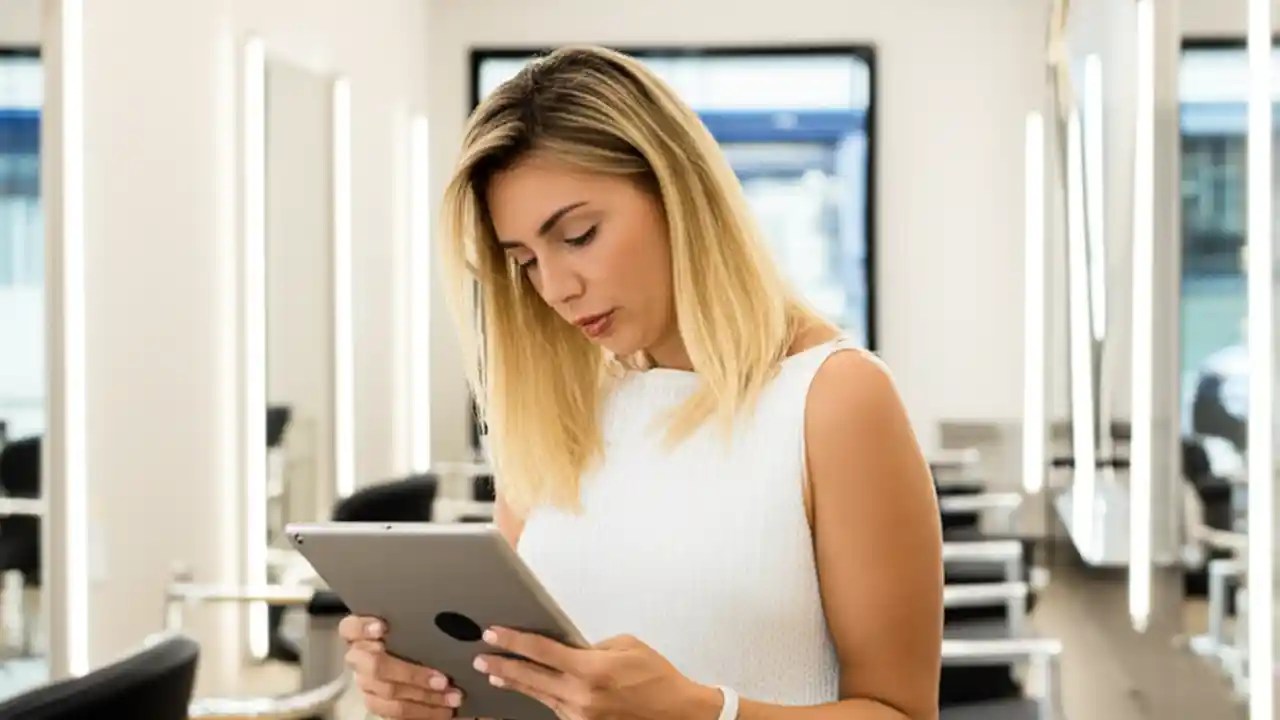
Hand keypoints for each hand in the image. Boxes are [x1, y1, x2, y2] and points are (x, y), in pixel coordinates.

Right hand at [340, 614, 465, 718]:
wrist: (419, 664)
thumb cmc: (418, 636)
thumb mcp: (417, 625)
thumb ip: (418, 623)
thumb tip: (446, 623)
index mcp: (362, 634)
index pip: (350, 628)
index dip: (362, 628)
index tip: (383, 627)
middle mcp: (360, 659)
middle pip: (374, 666)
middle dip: (411, 674)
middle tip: (442, 679)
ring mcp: (366, 683)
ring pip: (389, 693)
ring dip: (424, 697)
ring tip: (452, 697)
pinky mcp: (376, 703)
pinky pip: (395, 713)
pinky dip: (423, 712)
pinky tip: (445, 710)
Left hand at [472, 627, 716, 719]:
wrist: (677, 714)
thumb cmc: (656, 677)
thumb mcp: (626, 646)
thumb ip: (592, 646)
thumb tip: (569, 647)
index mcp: (592, 669)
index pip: (541, 651)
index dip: (513, 641)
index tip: (493, 633)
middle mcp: (581, 696)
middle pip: (531, 678)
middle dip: (502, 666)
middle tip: (480, 659)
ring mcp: (581, 716)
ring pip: (539, 696)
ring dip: (516, 684)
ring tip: (495, 675)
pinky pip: (555, 709)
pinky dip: (541, 697)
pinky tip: (531, 689)